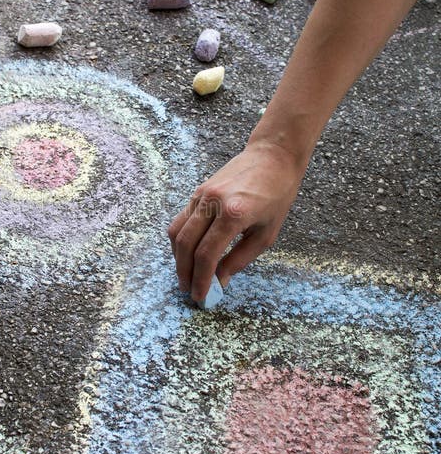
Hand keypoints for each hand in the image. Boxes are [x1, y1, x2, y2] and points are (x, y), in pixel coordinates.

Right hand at [167, 139, 305, 301]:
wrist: (272, 156)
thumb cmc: (276, 194)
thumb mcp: (266, 233)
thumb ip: (240, 259)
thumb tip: (220, 280)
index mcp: (233, 214)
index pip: (207, 255)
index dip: (201, 280)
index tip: (201, 297)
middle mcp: (212, 203)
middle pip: (185, 245)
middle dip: (185, 273)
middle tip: (189, 291)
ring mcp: (201, 195)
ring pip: (176, 232)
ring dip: (177, 258)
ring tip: (186, 275)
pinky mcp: (197, 191)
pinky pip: (181, 220)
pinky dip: (180, 240)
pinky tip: (188, 253)